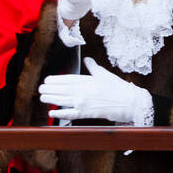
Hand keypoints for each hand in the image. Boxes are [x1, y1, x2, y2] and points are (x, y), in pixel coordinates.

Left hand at [38, 57, 153, 124]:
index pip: (67, 79)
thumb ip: (93, 67)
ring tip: (42, 97)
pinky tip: (52, 113)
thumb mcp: (105, 74)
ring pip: (62, 100)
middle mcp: (83, 90)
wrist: (131, 103)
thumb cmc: (119, 88)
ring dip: (51, 99)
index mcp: (87, 80)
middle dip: (49, 89)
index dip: (55, 80)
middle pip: (61, 89)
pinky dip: (60, 114)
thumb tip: (87, 59)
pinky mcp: (87, 113)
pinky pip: (70, 113)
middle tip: (40, 89)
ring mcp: (84, 102)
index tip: (47, 80)